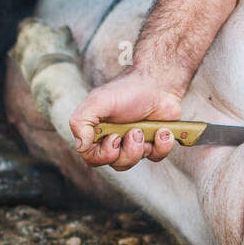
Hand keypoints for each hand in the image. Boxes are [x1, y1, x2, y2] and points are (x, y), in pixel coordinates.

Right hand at [70, 69, 184, 169]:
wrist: (159, 81)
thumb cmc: (127, 89)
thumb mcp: (98, 101)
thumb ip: (81, 122)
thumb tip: (80, 145)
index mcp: (98, 130)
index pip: (92, 157)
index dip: (104, 155)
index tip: (115, 138)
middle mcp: (114, 138)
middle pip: (115, 163)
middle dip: (127, 151)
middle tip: (134, 131)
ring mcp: (134, 141)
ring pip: (134, 162)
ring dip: (142, 147)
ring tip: (144, 128)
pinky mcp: (153, 141)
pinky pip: (156, 156)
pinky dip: (161, 145)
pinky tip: (162, 130)